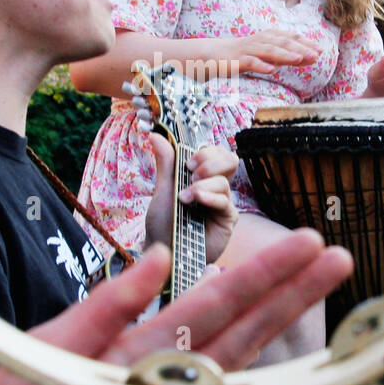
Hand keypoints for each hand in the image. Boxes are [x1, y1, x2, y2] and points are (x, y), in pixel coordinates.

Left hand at [0, 232, 348, 384]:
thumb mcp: (47, 361)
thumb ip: (103, 313)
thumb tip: (156, 256)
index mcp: (140, 351)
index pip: (214, 303)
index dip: (262, 273)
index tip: (305, 241)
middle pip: (248, 337)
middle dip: (294, 300)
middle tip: (341, 260)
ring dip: (306, 371)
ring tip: (351, 344)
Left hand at [144, 135, 238, 263]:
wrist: (163, 250)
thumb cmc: (164, 223)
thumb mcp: (163, 189)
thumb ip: (165, 163)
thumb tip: (154, 134)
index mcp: (202, 176)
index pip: (217, 152)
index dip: (206, 151)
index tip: (187, 162)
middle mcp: (216, 187)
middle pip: (229, 159)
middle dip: (209, 161)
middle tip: (191, 173)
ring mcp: (223, 203)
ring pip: (223, 181)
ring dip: (201, 185)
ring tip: (185, 198)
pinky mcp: (228, 220)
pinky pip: (225, 202)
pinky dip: (209, 197)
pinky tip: (196, 201)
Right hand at [223, 29, 320, 75]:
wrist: (215, 55)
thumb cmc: (245, 55)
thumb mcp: (268, 55)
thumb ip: (287, 56)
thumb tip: (309, 57)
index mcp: (269, 37)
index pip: (290, 38)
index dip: (306, 43)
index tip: (321, 50)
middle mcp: (261, 40)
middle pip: (283, 43)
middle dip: (300, 49)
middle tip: (315, 55)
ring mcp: (248, 49)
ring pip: (269, 50)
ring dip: (285, 54)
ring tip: (299, 59)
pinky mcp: (237, 60)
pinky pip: (250, 62)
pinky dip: (261, 65)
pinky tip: (271, 70)